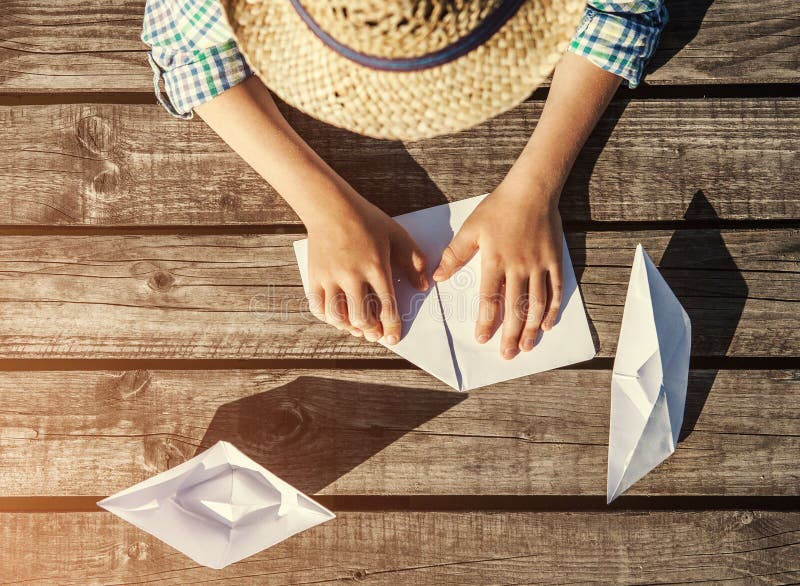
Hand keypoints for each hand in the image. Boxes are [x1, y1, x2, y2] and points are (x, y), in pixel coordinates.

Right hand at [306, 194, 428, 344]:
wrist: (330, 206)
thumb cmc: (366, 219)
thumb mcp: (397, 234)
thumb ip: (414, 260)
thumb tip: (423, 286)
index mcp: (376, 266)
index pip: (387, 306)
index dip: (391, 326)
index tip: (393, 337)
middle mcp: (352, 275)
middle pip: (361, 317)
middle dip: (371, 331)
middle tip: (375, 333)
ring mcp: (330, 277)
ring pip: (338, 316)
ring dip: (349, 327)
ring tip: (357, 327)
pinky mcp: (314, 276)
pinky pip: (318, 307)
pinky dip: (328, 317)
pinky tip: (338, 316)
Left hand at [432, 185, 563, 358]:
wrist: (531, 190)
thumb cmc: (497, 208)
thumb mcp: (470, 229)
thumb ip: (454, 255)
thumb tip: (438, 277)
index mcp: (495, 261)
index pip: (490, 299)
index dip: (487, 321)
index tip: (482, 338)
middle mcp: (519, 267)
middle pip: (515, 308)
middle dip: (510, 334)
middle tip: (506, 355)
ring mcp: (539, 265)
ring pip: (536, 304)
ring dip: (531, 328)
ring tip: (526, 347)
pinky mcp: (554, 261)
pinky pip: (555, 290)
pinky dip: (552, 309)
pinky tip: (547, 325)